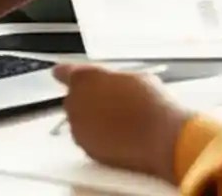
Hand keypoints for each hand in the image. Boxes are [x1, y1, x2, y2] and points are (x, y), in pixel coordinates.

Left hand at [52, 63, 191, 182]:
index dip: (65, 72)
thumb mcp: (135, 78)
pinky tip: (121, 135)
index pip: (65, 72)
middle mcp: (75, 103)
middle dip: (89, 99)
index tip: (62, 73)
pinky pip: (89, 138)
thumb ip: (113, 80)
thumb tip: (113, 86)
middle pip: (74, 98)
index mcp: (85, 79)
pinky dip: (99, 137)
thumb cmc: (151, 104)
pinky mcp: (86, 149)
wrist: (159, 137)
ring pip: (81, 120)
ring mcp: (78, 128)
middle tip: (114, 102)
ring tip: (122, 121)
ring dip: (94, 119)